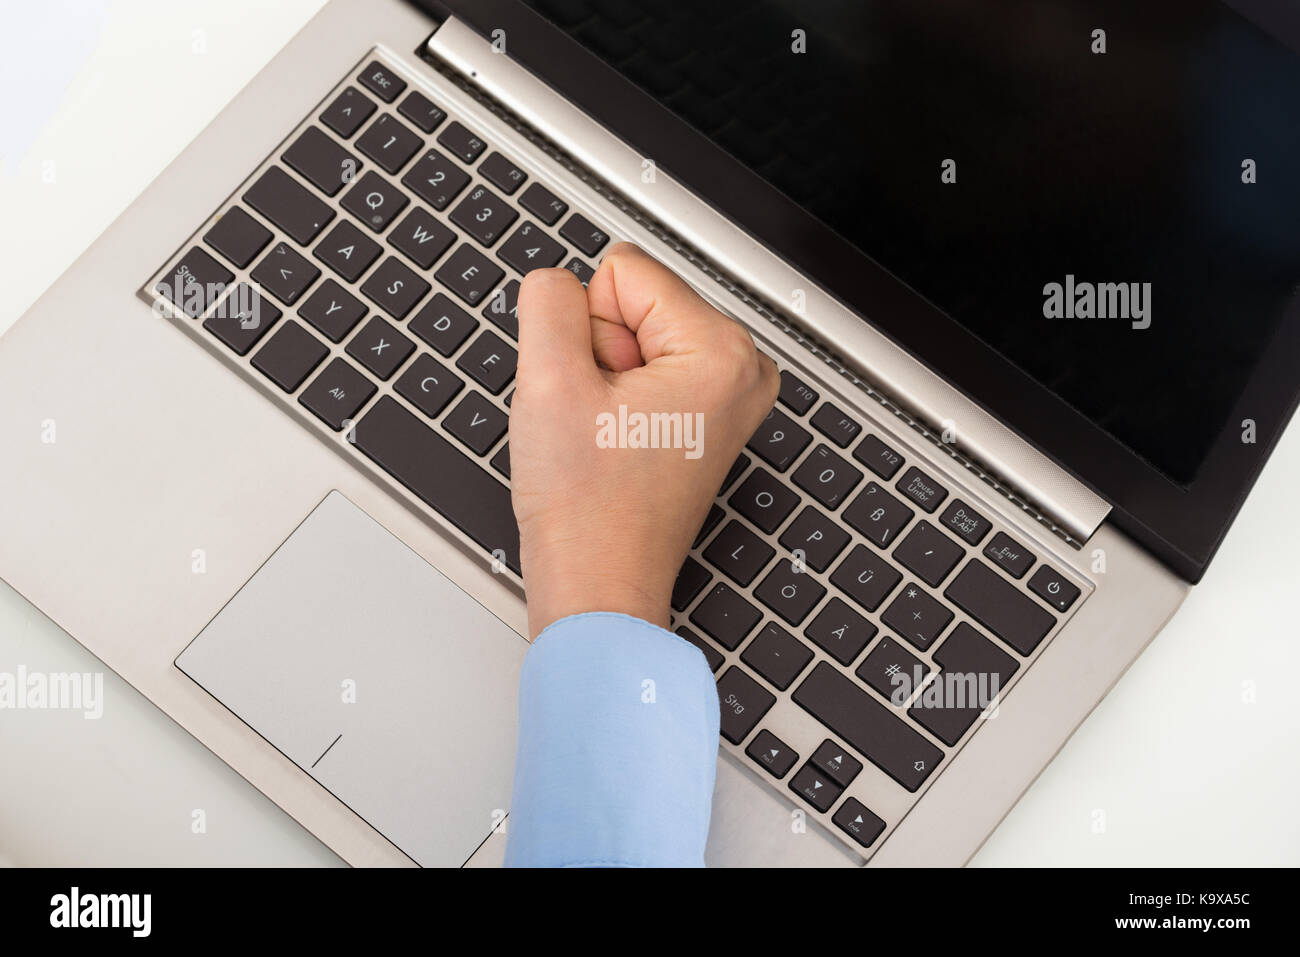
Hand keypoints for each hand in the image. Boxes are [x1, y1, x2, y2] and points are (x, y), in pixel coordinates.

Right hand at [510, 243, 778, 637]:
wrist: (598, 584)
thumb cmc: (588, 510)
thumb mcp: (547, 381)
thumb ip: (549, 301)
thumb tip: (557, 281)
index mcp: (721, 350)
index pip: (622, 272)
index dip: (587, 330)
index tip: (596, 393)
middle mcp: (741, 368)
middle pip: (632, 304)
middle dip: (597, 355)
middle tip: (599, 422)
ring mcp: (728, 395)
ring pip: (632, 339)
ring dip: (602, 381)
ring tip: (608, 438)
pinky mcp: (707, 417)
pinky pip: (643, 372)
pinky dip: (616, 402)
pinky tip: (617, 446)